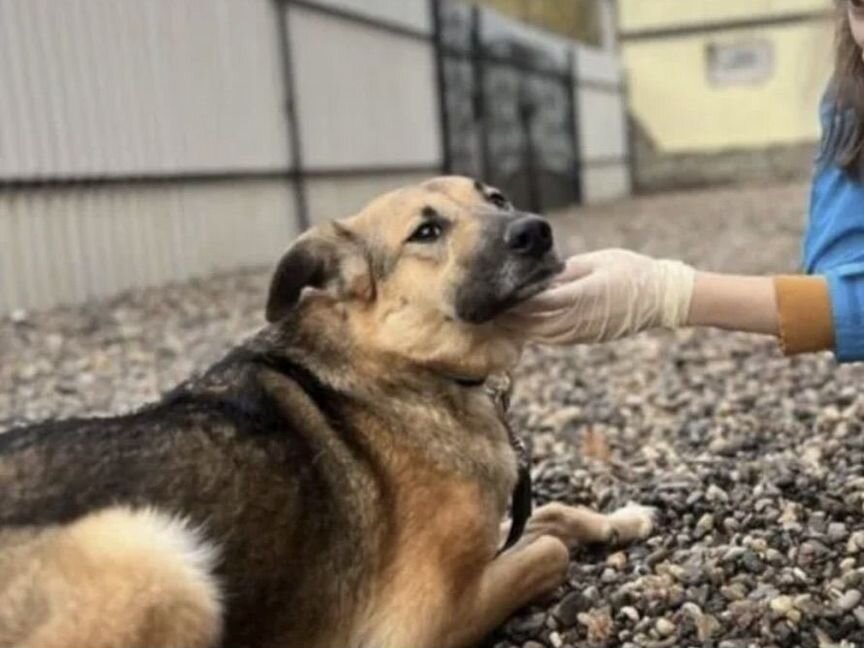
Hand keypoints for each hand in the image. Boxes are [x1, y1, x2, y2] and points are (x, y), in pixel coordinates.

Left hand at [502, 249, 695, 343]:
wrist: (662, 299)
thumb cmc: (631, 272)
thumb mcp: (595, 263)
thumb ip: (562, 272)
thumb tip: (534, 275)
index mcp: (579, 297)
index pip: (533, 301)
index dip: (510, 298)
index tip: (490, 289)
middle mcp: (575, 320)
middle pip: (529, 322)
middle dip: (505, 315)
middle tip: (481, 304)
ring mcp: (578, 333)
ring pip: (536, 334)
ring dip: (515, 326)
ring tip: (493, 315)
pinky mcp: (581, 338)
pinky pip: (548, 338)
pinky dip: (530, 332)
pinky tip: (518, 323)